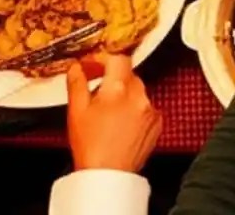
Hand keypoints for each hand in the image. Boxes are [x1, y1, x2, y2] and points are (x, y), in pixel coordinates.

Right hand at [66, 55, 160, 171]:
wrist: (108, 174)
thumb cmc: (91, 147)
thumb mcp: (76, 111)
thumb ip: (77, 84)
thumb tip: (76, 68)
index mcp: (118, 89)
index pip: (118, 59)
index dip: (104, 59)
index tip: (94, 65)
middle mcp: (139, 96)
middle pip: (128, 75)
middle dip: (113, 79)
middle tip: (98, 91)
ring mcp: (151, 110)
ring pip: (138, 91)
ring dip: (125, 95)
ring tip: (109, 114)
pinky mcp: (157, 122)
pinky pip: (146, 107)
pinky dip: (136, 110)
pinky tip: (122, 124)